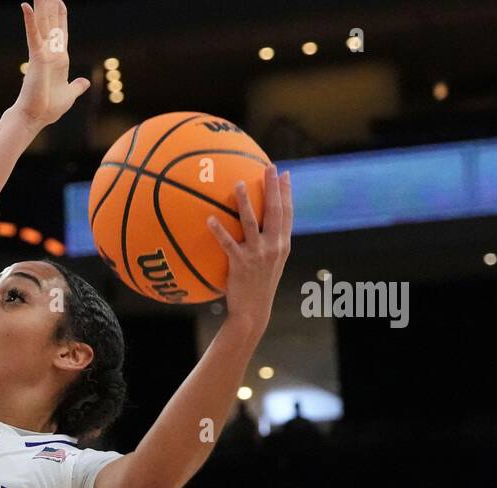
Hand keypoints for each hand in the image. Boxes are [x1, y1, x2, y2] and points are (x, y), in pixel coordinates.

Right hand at [12, 0, 90, 129]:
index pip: (60, 31)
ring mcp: (42, 52)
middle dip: (49, 4)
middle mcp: (49, 51)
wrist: (36, 117)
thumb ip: (76, 86)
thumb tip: (84, 83)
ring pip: (42, 22)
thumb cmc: (49, 108)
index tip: (59, 0)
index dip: (61, 15)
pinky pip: (33, 35)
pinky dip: (29, 21)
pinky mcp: (36, 57)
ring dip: (41, 4)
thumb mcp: (70, 94)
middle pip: (50, 21)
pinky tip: (26, 6)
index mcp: (59, 58)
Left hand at [207, 164, 292, 337]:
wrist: (253, 311)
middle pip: (275, 211)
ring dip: (245, 201)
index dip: (287, 193)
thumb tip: (258, 226)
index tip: (285, 174)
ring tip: (238, 183)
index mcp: (283, 245)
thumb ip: (268, 244)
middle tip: (268, 167)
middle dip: (273, 187)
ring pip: (252, 222)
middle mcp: (274, 246)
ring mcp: (258, 254)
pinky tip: (209, 219)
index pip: (288, 213)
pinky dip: (219, 231)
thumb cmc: (258, 286)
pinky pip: (228, 243)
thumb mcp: (270, 263)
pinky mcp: (241, 264)